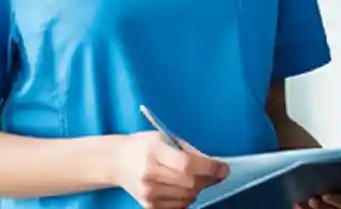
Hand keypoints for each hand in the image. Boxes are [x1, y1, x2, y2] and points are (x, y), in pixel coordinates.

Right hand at [110, 131, 229, 208]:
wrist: (117, 162)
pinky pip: (180, 206)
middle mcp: (150, 174)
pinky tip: (182, 187)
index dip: (210, 168)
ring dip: (198, 188)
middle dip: (208, 179)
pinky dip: (187, 198)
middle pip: (191, 183)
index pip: (187, 164)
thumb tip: (214, 165)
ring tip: (194, 178)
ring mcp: (149, 193)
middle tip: (213, 173)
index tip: (223, 168)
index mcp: (154, 152)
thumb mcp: (164, 138)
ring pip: (188, 197)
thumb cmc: (143, 146)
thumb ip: (188, 151)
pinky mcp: (149, 206)